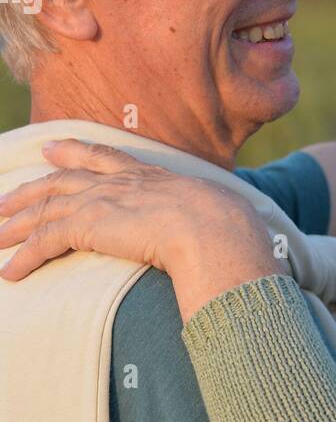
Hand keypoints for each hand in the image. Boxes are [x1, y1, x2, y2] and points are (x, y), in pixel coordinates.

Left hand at [0, 140, 278, 318]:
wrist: (214, 228)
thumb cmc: (225, 228)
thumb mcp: (215, 214)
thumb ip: (206, 220)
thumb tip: (227, 233)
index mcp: (147, 176)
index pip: (103, 158)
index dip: (74, 152)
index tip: (52, 149)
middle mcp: (118, 183)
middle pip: (61, 181)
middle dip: (28, 190)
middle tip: (3, 199)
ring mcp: (101, 201)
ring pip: (45, 210)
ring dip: (16, 226)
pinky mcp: (88, 226)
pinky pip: (45, 241)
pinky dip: (24, 257)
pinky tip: (10, 272)